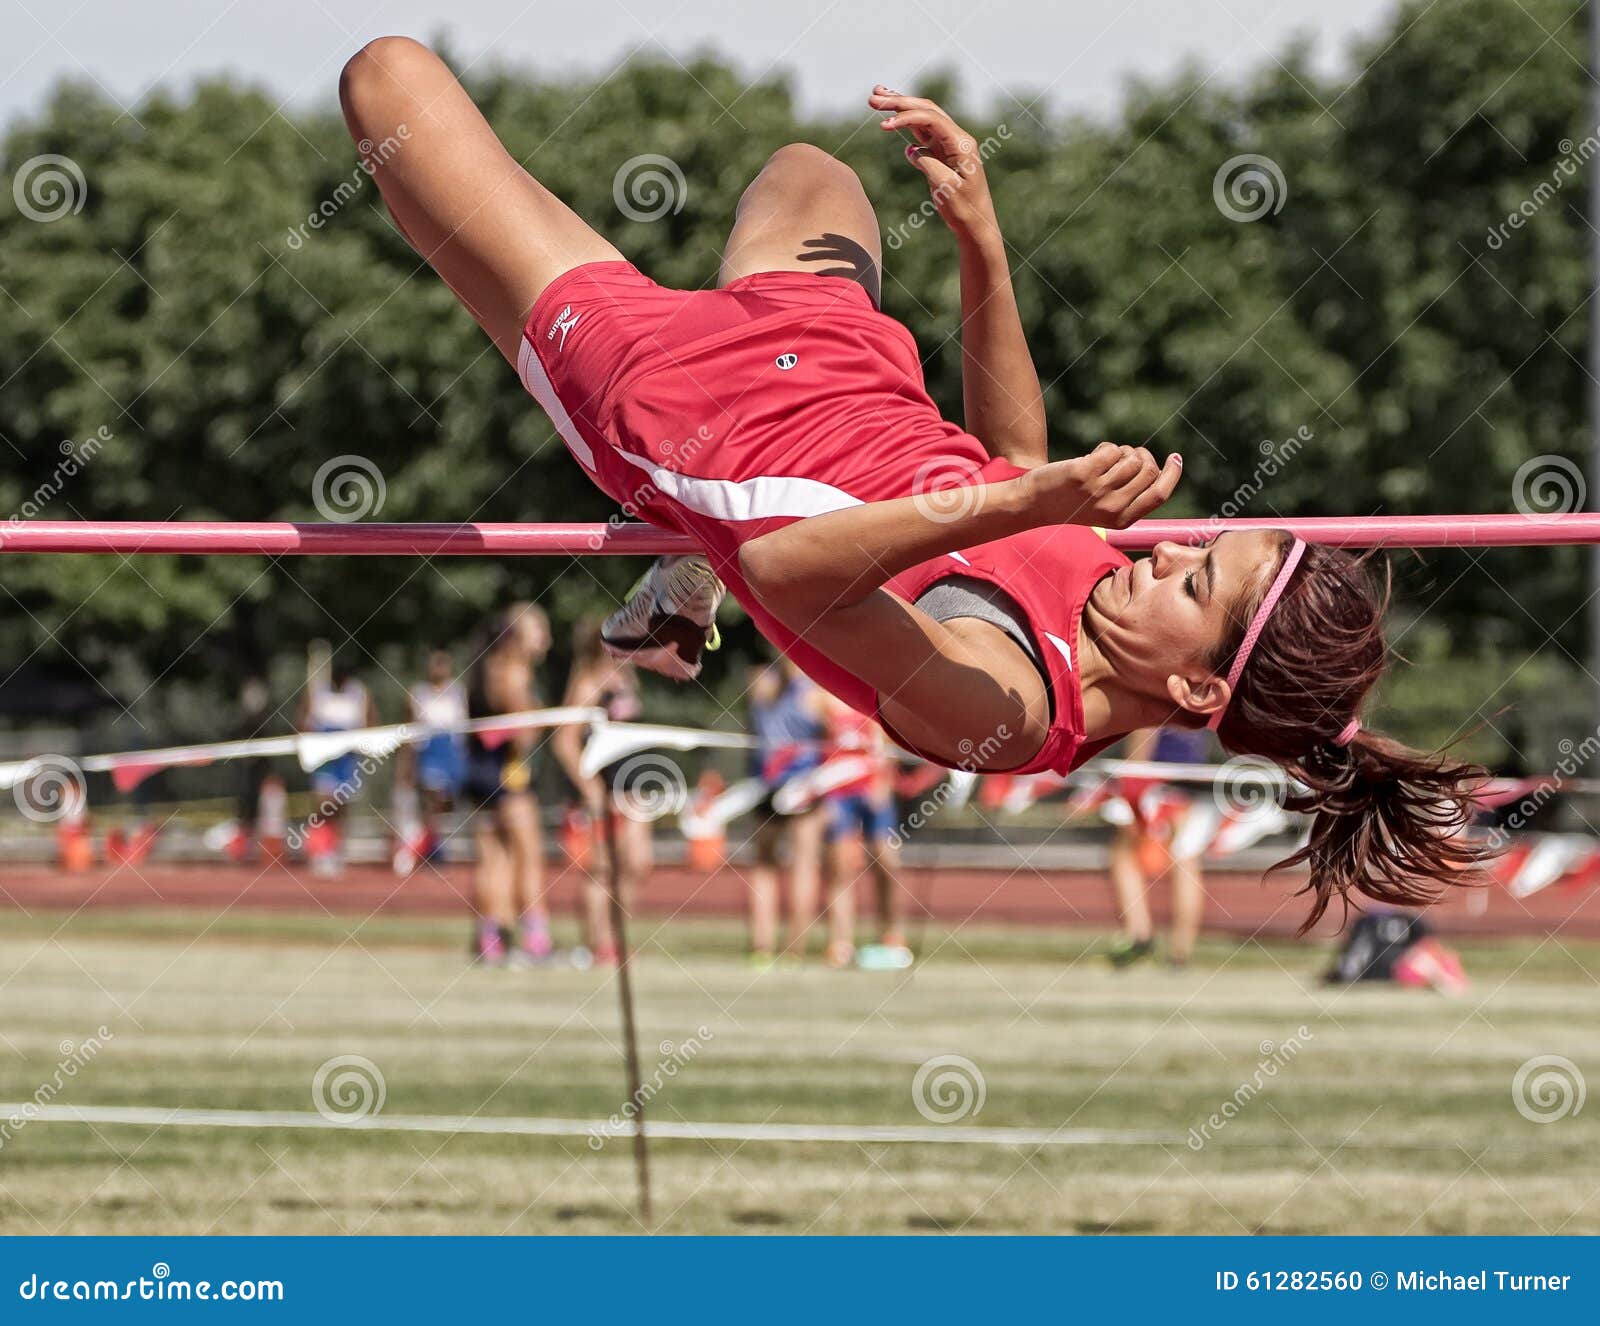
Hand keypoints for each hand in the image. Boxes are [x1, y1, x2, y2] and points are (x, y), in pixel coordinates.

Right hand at [869, 87, 997, 242]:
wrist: (976, 226)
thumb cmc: (965, 209)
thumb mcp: (945, 188)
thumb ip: (928, 164)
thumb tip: (911, 149)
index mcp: (961, 143)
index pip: (931, 119)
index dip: (906, 117)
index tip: (882, 126)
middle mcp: (956, 139)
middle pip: (926, 111)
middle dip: (900, 102)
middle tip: (873, 97)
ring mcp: (949, 146)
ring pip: (923, 119)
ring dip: (901, 108)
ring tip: (878, 98)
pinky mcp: (942, 156)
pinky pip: (922, 134)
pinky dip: (906, 125)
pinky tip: (892, 120)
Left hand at [1025, 442, 1181, 528]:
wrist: (1033, 504)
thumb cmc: (1072, 503)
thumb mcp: (1104, 509)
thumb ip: (1130, 495)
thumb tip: (1157, 468)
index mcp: (1122, 521)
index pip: (1159, 494)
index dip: (1172, 474)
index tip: (1176, 458)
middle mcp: (1113, 508)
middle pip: (1148, 471)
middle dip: (1142, 456)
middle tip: (1124, 456)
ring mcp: (1098, 490)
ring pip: (1131, 458)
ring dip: (1121, 451)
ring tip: (1103, 460)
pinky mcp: (1084, 473)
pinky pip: (1112, 450)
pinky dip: (1105, 448)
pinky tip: (1091, 457)